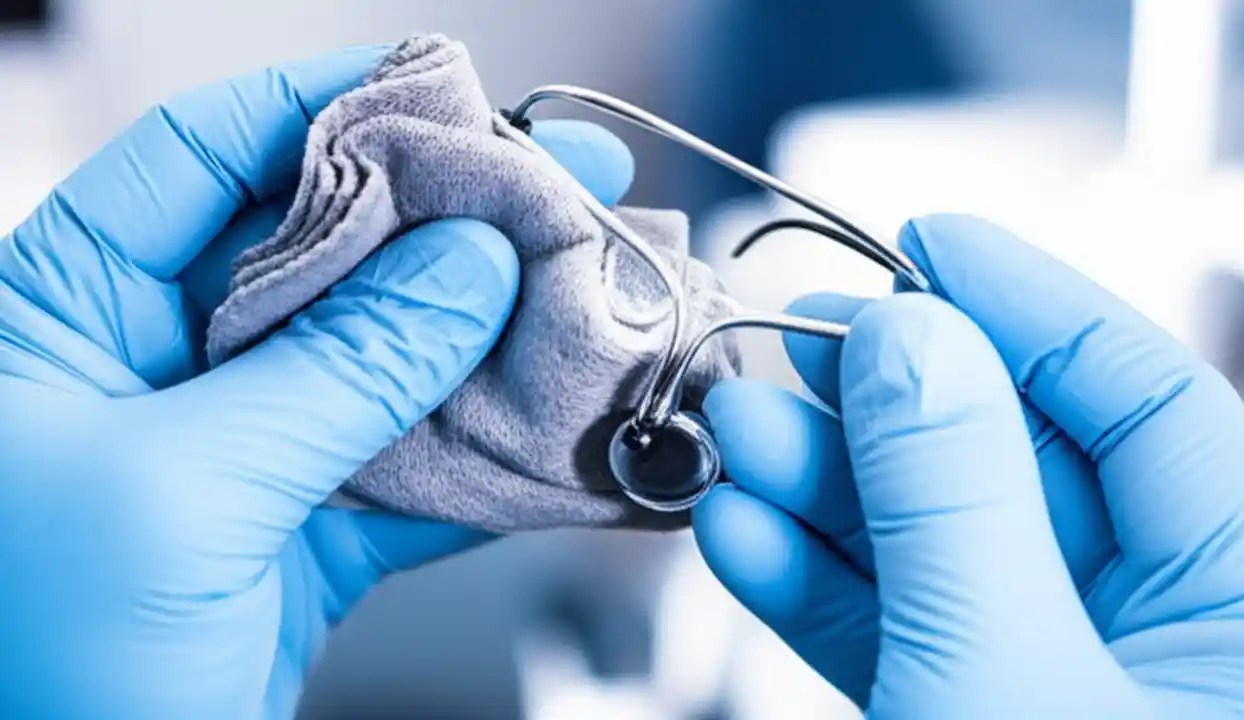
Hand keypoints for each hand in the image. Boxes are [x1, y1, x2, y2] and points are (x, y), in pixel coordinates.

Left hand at [0, 47, 633, 718]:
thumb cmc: (41, 681)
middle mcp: (149, 368)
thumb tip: (466, 264)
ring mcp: (236, 451)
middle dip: (442, 223)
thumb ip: (339, 369)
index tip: (439, 88)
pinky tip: (560, 426)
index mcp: (59, 318)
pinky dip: (488, 453)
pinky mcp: (301, 533)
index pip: (199, 159)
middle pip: (317, 252)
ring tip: (586, 294)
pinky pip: (409, 466)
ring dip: (488, 337)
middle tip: (555, 187)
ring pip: (380, 359)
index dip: (322, 108)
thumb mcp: (185, 495)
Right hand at [694, 214, 1243, 717]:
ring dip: (823, 487)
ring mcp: (1051, 684)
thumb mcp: (1004, 674)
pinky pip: (893, 629)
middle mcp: (1159, 640)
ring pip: (938, 546)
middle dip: (888, 401)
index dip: (1032, 307)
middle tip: (796, 338)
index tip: (923, 243)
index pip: (1149, 406)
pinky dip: (812, 583)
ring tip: (736, 429)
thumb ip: (957, 498)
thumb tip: (906, 339)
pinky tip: (744, 532)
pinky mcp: (961, 718)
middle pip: (1020, 467)